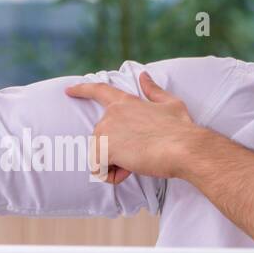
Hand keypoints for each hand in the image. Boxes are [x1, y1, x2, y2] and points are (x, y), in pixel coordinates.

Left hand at [64, 72, 201, 182]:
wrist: (185, 147)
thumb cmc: (181, 128)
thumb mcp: (170, 103)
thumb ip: (153, 91)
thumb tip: (143, 76)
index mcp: (125, 102)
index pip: (98, 90)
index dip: (82, 90)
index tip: (68, 91)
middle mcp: (111, 114)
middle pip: (101, 137)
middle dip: (118, 150)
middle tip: (142, 153)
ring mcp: (106, 130)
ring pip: (101, 155)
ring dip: (118, 164)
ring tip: (139, 160)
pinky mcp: (105, 148)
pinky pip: (100, 170)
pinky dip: (114, 176)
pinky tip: (132, 169)